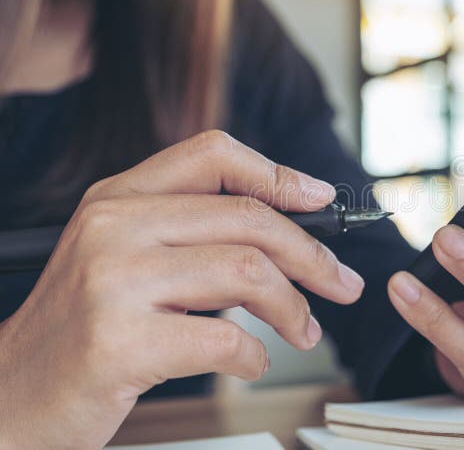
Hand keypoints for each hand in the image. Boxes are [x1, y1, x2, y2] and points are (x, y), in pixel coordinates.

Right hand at [0, 130, 364, 449]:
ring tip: (304, 331)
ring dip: (293, 307)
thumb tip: (289, 232)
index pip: (213, 155)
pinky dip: (255, 356)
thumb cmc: (85, 328)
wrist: (11, 395)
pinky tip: (250, 362)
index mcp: (118, 198)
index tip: (322, 200)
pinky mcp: (119, 341)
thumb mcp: (124, 258)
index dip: (279, 173)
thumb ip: (190, 233)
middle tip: (342, 284)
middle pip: (249, 218)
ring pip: (248, 272)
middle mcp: (113, 227)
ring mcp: (113, 281)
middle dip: (312, 255)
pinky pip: (225, 339)